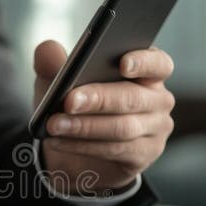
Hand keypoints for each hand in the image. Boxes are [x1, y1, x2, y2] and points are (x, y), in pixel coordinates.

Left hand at [34, 40, 174, 192]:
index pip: (157, 63)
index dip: (143, 62)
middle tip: (69, 101)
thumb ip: (53, 63)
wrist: (75, 153)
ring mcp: (154, 130)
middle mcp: (157, 100)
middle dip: (99, 98)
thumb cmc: (76, 108)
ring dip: (84, 127)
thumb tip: (47, 49)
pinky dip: (82, 145)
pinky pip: (114, 150)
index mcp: (146, 72)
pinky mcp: (143, 156)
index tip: (123, 63)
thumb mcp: (59, 84)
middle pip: (132, 97)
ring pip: (122, 127)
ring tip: (54, 124)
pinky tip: (58, 141)